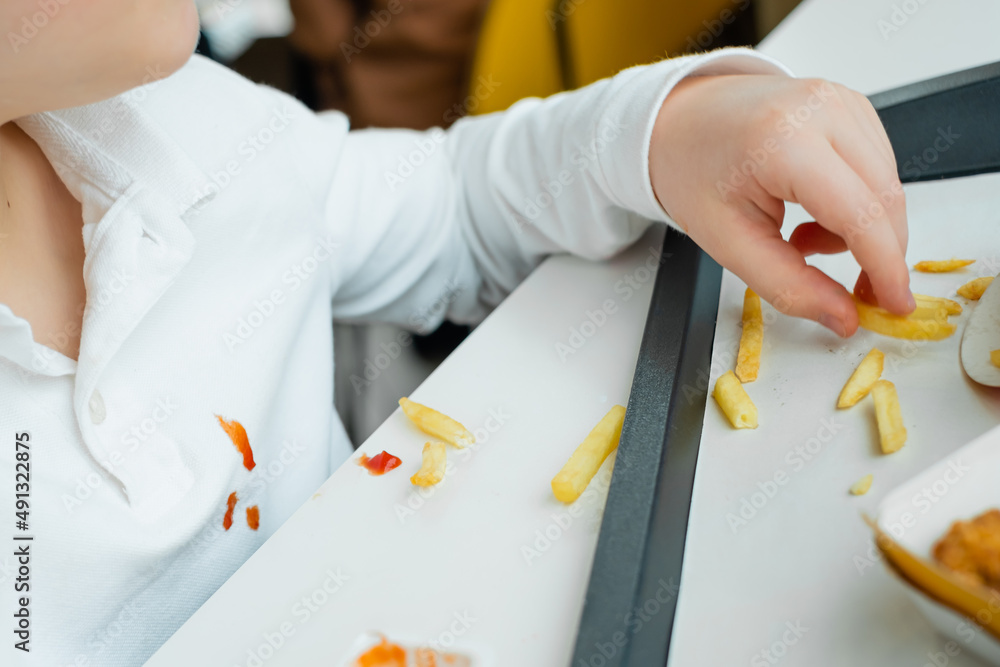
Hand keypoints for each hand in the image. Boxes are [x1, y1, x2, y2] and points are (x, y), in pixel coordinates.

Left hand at [649, 74, 912, 336]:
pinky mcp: (851, 105)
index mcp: (783, 142)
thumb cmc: (693, 171)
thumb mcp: (728, 243)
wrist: (680, 120)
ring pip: (887, 185)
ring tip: (802, 239)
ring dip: (861, 230)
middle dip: (879, 255)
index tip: (895, 306)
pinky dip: (857, 203)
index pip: (859, 214)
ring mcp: (841, 102)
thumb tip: (844, 317)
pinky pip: (878, 167)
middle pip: (885, 199)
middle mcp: (822, 111)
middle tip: (854, 292)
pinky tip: (814, 209)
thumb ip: (789, 287)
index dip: (885, 267)